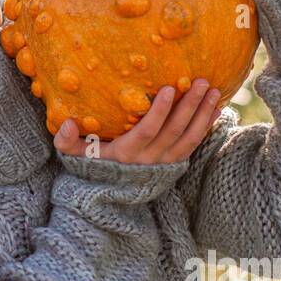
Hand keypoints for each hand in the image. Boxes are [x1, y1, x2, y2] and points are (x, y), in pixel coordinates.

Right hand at [53, 78, 222, 165]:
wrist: (112, 198)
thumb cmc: (93, 168)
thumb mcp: (76, 157)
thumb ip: (67, 141)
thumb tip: (64, 124)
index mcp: (127, 154)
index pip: (147, 131)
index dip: (159, 111)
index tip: (169, 89)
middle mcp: (150, 159)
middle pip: (174, 130)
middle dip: (190, 105)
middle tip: (202, 82)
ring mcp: (166, 163)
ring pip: (189, 137)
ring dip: (203, 113)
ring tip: (213, 91)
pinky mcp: (176, 164)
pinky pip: (195, 144)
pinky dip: (206, 126)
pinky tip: (217, 108)